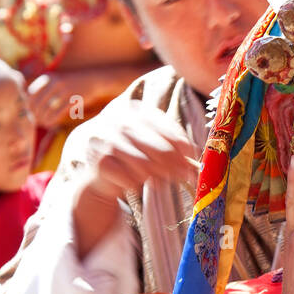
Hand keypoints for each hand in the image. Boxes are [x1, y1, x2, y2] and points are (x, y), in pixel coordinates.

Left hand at [27, 72, 84, 128]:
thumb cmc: (72, 83)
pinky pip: (58, 113)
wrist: (93, 80)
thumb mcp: (56, 80)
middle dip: (35, 114)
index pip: (31, 94)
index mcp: (49, 77)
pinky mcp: (73, 100)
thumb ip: (43, 88)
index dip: (29, 105)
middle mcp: (55, 83)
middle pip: (38, 103)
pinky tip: (50, 124)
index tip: (30, 112)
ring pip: (47, 109)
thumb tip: (28, 104)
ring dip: (43, 119)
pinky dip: (52, 120)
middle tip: (35, 121)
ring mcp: (65, 92)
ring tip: (42, 123)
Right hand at [72, 103, 199, 259]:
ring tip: (159, 180)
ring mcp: (107, 139)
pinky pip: (128, 178)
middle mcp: (120, 120)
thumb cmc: (134, 155)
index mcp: (137, 109)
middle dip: (176, 166)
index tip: (193, 161)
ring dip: (156, 177)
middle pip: (160, 148)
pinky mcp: (98, 160)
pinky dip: (136, 184)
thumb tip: (196, 164)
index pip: (169, 129)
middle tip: (184, 177)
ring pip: (145, 165)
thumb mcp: (154, 144)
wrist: (101, 172)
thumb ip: (174, 147)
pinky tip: (135, 183)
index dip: (185, 148)